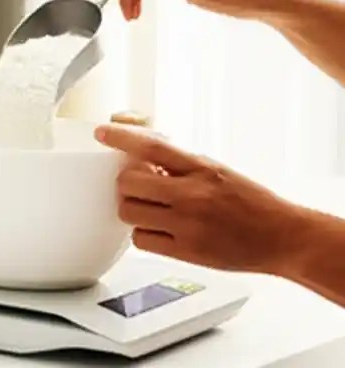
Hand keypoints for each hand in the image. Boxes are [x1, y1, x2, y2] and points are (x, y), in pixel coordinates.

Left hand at [96, 125, 313, 274]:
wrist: (283, 237)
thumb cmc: (253, 204)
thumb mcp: (218, 171)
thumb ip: (182, 165)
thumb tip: (143, 158)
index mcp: (201, 169)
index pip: (151, 147)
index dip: (121, 138)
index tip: (102, 134)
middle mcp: (191, 195)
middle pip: (128, 183)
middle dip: (127, 184)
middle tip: (139, 187)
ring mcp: (186, 225)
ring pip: (129, 213)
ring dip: (132, 209)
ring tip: (149, 208)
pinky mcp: (185, 251)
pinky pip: (141, 240)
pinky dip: (143, 234)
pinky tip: (157, 229)